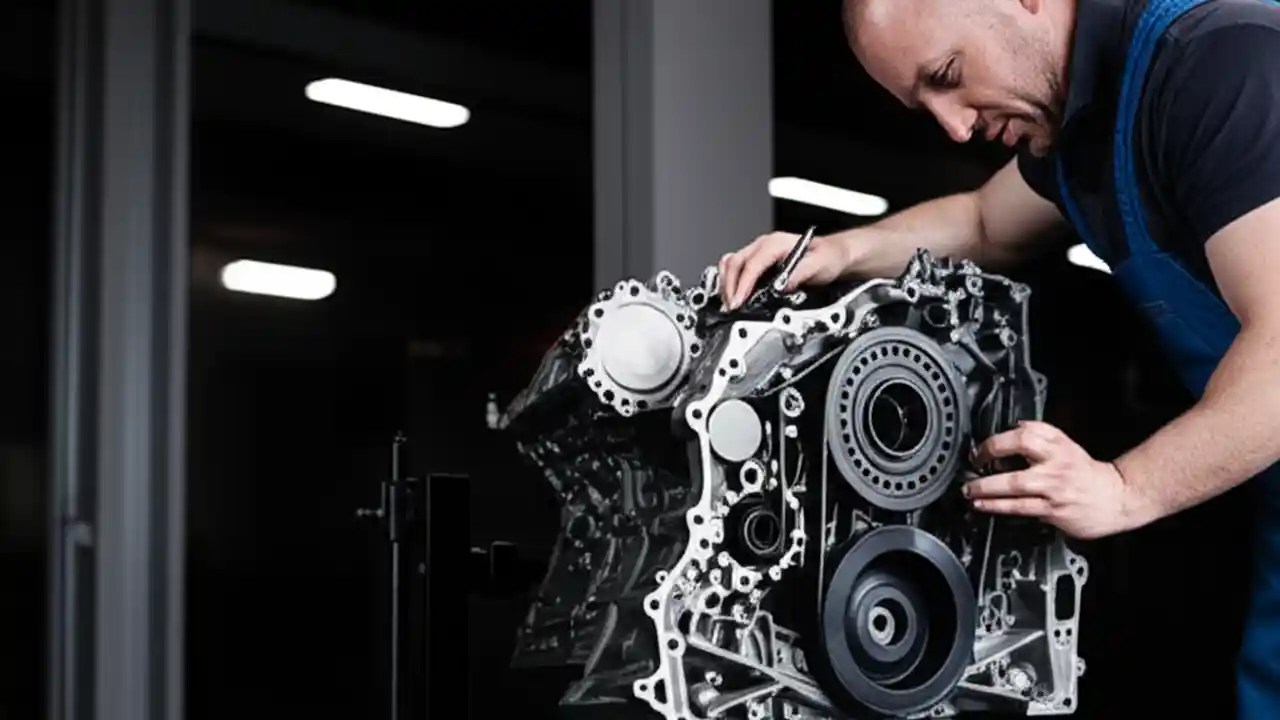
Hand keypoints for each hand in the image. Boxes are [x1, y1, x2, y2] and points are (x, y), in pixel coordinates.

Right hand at [718, 231, 850, 309]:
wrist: (832, 253)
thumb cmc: (826, 257)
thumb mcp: (818, 265)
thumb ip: (800, 274)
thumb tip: (782, 285)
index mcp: (775, 244)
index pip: (751, 265)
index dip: (742, 285)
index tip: (738, 302)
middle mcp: (763, 245)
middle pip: (734, 263)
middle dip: (729, 288)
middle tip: (731, 308)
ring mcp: (757, 251)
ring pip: (730, 264)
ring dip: (726, 285)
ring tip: (730, 304)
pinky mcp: (756, 260)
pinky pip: (734, 268)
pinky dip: (729, 281)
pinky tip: (734, 294)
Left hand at [961, 420, 1154, 539]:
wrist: (1117, 498)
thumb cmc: (1086, 473)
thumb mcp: (1066, 446)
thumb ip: (1041, 435)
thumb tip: (1012, 427)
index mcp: (1058, 444)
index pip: (1027, 430)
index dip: (1001, 435)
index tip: (983, 445)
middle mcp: (1056, 462)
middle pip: (1021, 448)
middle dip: (990, 452)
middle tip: (973, 461)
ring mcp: (1054, 487)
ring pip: (1016, 483)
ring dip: (986, 486)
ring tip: (969, 489)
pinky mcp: (1053, 510)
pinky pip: (1020, 507)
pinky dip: (997, 506)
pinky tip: (983, 505)